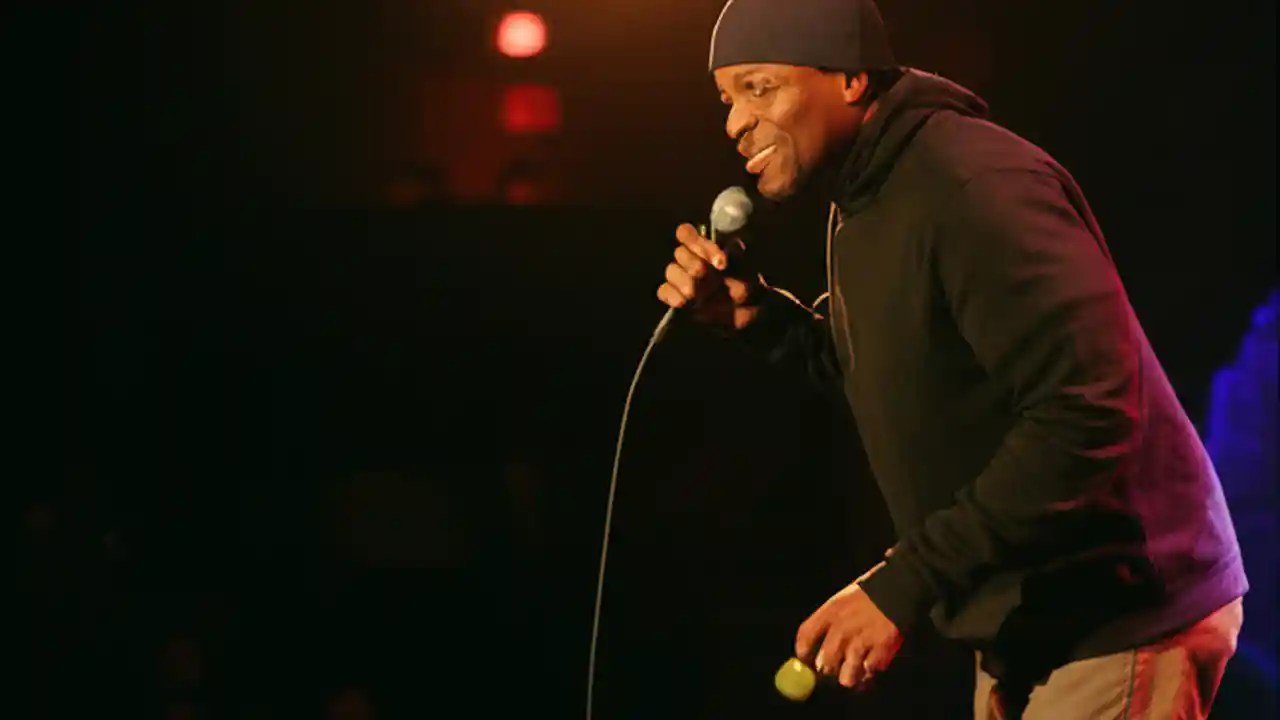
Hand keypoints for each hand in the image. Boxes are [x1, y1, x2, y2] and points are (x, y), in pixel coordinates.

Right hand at [656, 224, 761, 331]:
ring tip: (693, 293)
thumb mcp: (750, 272)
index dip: (697, 243)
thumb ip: (738, 260)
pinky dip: (672, 295)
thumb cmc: (749, 289)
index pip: (687, 234)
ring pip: (671, 271)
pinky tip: (682, 302)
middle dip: (693, 263)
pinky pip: (664, 291)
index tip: (718, 261)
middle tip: (703, 274)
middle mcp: (692, 260)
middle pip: (680, 253)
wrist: (747, 315)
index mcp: (706, 248)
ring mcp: (682, 279)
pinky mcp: (676, 297)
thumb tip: (726, 254)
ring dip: (683, 280)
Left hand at [794, 565, 902, 688]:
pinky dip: (871, 672)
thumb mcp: (842, 601)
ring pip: (846, 677)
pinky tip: (873, 664)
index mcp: (830, 612)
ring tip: (856, 671)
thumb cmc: (870, 592)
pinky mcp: (881, 650)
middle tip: (836, 670)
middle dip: (829, 671)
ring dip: (851, 677)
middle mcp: (841, 629)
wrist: (899, 586)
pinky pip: (870, 673)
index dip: (803, 654)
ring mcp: (861, 642)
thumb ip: (829, 622)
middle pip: (825, 664)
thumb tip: (819, 647)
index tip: (807, 661)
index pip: (805, 637)